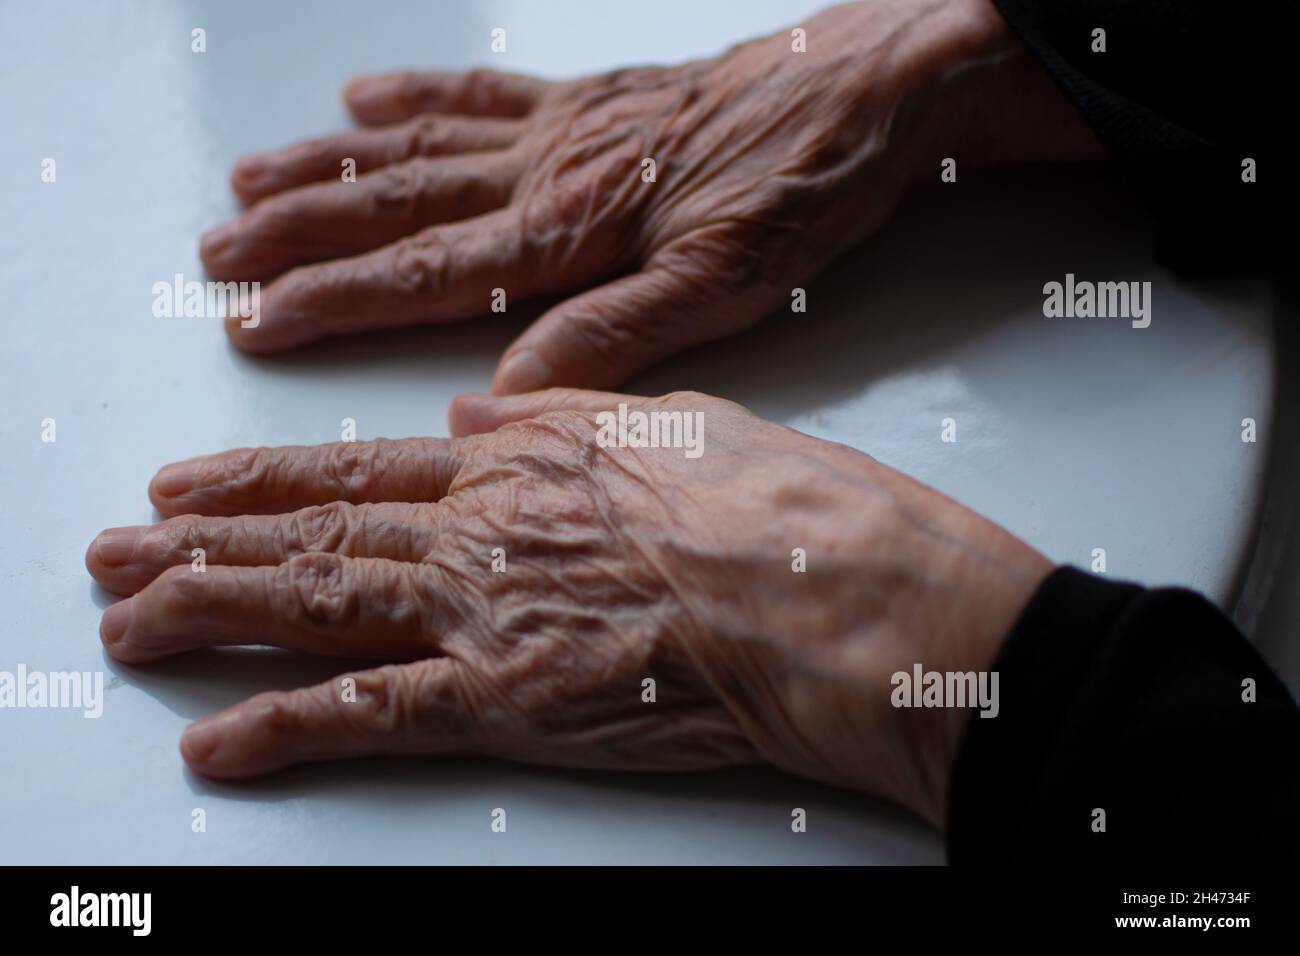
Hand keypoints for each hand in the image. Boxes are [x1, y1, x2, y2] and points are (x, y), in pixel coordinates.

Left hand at [86, 389, 1049, 825]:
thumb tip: (484, 409)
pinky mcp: (506, 699)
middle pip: (314, 530)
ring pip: (315, 603)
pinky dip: (282, 727)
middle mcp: (483, 525)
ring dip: (209, 612)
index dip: (268, 476)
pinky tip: (216, 740)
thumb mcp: (675, 420)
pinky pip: (371, 713)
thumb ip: (568, 412)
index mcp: (529, 455)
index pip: (367, 463)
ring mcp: (484, 610)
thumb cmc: (785, 504)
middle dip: (203, 540)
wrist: (839, 589)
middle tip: (118, 548)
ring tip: (130, 618)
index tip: (195, 482)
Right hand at [202, 0, 1097, 390]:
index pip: (426, 275)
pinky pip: (482, 92)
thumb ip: (612, 339)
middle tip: (218, 256)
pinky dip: (415, 96)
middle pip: (397, 206)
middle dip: (300, 236)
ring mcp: (564, 125)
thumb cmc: (805, 190)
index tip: (258, 319)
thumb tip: (508, 396)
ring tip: (250, 183)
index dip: (332, 300)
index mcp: (573, 227)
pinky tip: (364, 96)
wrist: (873, 89)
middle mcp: (549, 169)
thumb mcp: (724, 287)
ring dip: (328, 168)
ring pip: (418, 147)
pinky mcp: (593, 98)